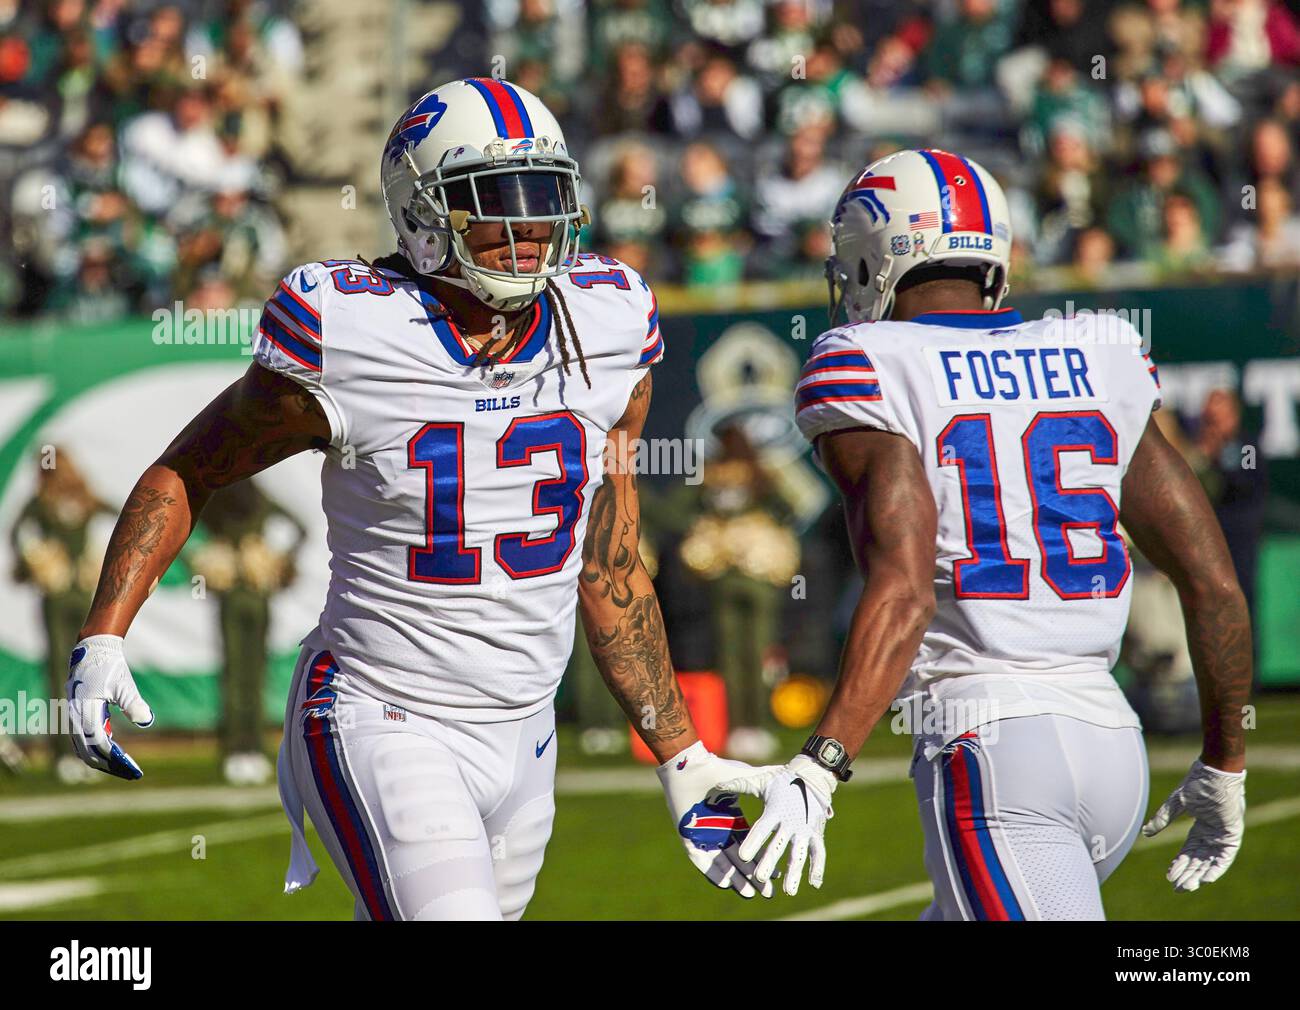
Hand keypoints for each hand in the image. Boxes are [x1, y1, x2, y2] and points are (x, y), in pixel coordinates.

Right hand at [66, 635, 154, 779]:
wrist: (94, 650)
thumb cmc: (110, 667)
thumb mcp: (124, 684)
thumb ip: (133, 703)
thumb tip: (147, 721)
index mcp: (85, 709)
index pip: (98, 742)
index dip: (114, 757)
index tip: (131, 767)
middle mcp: (75, 716)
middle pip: (87, 750)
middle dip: (108, 765)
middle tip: (130, 774)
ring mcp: (73, 716)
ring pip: (83, 747)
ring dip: (101, 759)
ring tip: (123, 768)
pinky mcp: (76, 715)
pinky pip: (83, 739)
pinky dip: (96, 749)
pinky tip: (116, 753)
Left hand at [657, 741, 777, 898]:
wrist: (690, 766)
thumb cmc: (715, 769)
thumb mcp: (743, 779)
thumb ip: (758, 787)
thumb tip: (783, 776)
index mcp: (732, 819)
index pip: (750, 845)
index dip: (763, 859)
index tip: (777, 873)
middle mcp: (720, 830)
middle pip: (740, 860)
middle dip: (754, 876)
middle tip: (769, 893)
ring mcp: (704, 835)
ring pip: (723, 863)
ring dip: (736, 879)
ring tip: (751, 894)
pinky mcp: (688, 837)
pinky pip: (701, 860)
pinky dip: (712, 872)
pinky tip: (726, 884)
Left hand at [718, 754, 835, 895]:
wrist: (812, 776)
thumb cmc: (781, 781)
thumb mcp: (761, 781)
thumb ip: (740, 785)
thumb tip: (718, 786)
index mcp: (775, 810)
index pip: (762, 828)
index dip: (753, 842)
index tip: (743, 856)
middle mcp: (790, 822)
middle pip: (778, 844)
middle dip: (769, 861)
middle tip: (759, 877)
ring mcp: (805, 829)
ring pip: (799, 853)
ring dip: (795, 872)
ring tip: (788, 891)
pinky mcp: (816, 834)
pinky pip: (818, 852)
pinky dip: (817, 867)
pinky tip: (814, 884)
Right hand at [1142, 758, 1245, 891]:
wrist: (1215, 771)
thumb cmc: (1198, 782)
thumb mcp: (1176, 803)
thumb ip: (1162, 819)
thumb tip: (1145, 833)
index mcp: (1200, 827)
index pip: (1188, 851)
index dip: (1178, 864)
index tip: (1169, 876)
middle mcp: (1212, 834)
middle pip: (1199, 860)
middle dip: (1188, 875)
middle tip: (1177, 888)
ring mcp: (1223, 835)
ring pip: (1210, 862)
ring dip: (1199, 875)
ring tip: (1187, 887)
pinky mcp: (1232, 834)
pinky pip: (1225, 858)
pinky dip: (1216, 868)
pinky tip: (1206, 879)